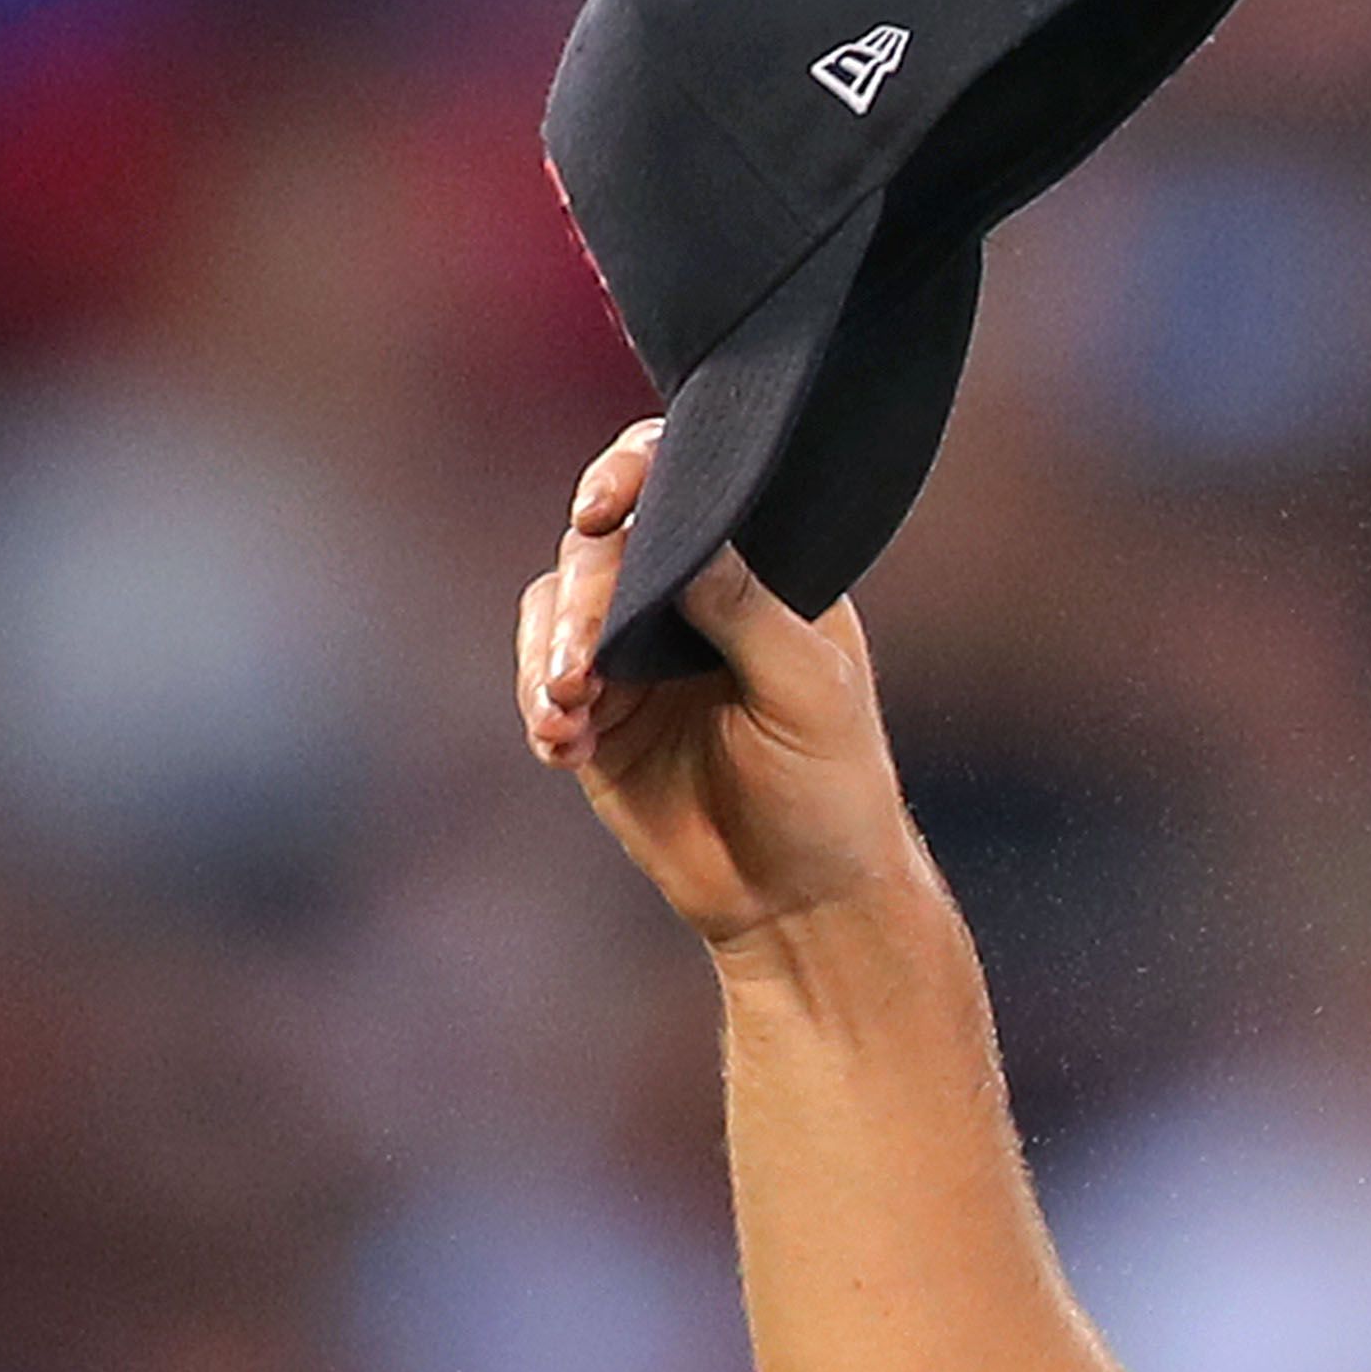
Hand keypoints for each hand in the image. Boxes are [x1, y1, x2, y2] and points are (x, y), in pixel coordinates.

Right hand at [515, 419, 928, 952]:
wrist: (799, 898)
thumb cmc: (831, 785)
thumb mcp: (807, 691)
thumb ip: (747, 611)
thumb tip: (685, 533)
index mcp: (765, 568)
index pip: (690, 484)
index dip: (636, 473)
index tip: (601, 507)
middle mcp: (696, 596)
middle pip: (606, 546)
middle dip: (583, 599)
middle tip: (582, 666)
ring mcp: (639, 654)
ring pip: (557, 609)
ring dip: (548, 655)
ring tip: (567, 712)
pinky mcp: (598, 716)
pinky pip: (541, 684)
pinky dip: (539, 708)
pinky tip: (564, 748)